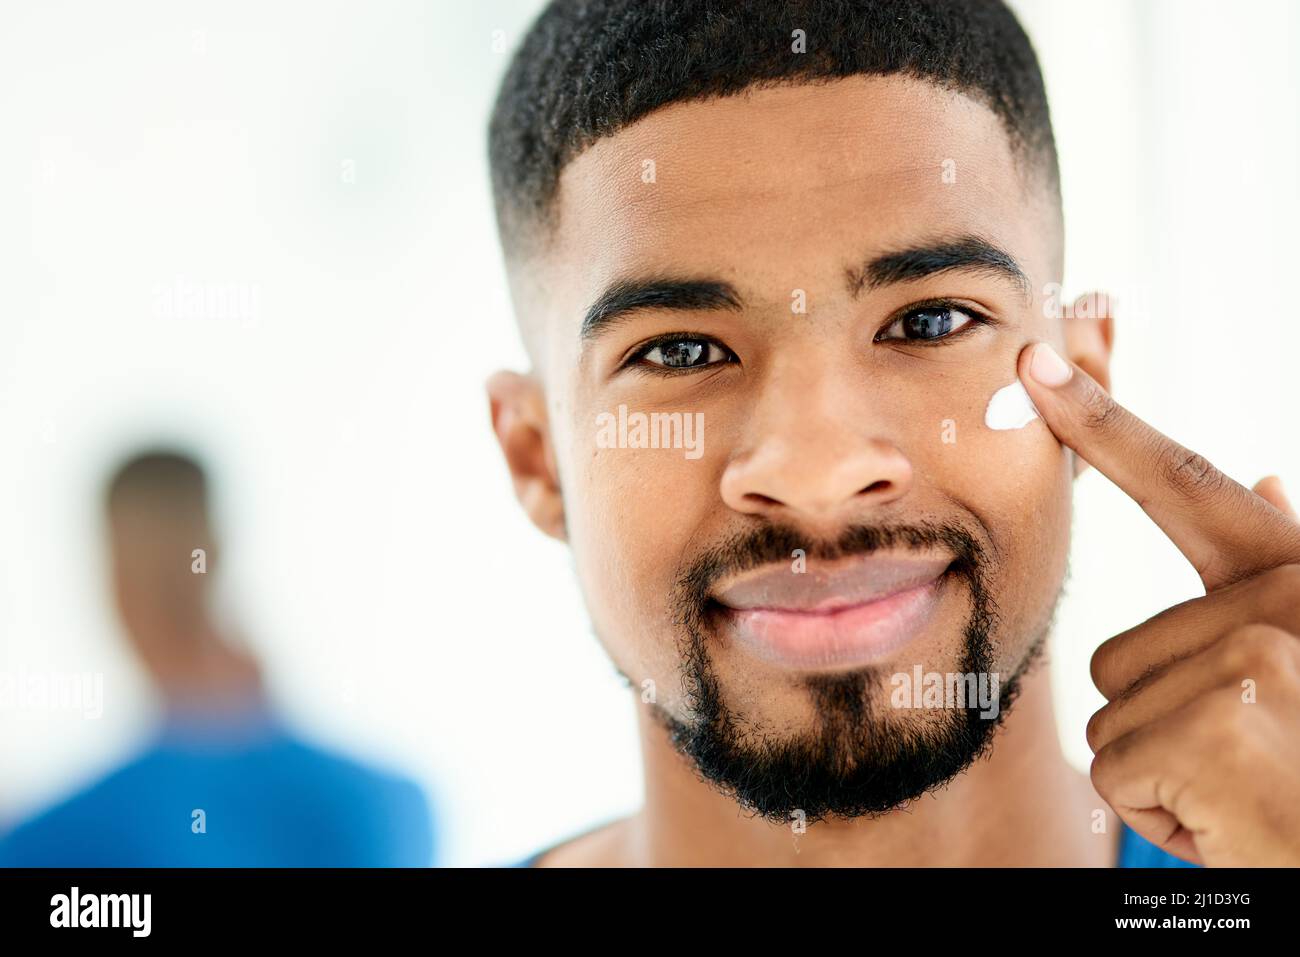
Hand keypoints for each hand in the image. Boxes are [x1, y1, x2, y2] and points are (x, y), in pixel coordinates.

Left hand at [1019, 339, 1299, 865]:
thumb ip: (1279, 570)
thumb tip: (1271, 473)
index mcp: (1296, 576)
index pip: (1183, 484)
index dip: (1101, 422)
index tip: (1033, 363)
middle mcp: (1286, 599)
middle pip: (1118, 651)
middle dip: (1161, 721)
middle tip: (1254, 758)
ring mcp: (1259, 655)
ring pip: (1110, 713)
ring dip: (1165, 770)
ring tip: (1253, 787)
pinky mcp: (1222, 721)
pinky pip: (1117, 768)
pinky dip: (1162, 814)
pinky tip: (1237, 822)